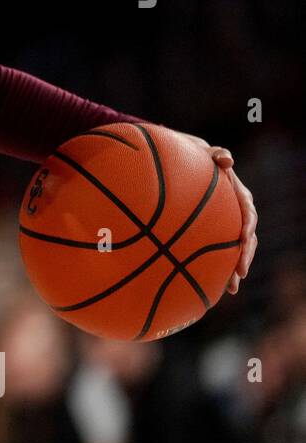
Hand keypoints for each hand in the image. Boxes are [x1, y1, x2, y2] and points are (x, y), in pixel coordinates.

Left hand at [180, 133, 256, 293]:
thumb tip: (226, 159)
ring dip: (237, 269)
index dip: (248, 227)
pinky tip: (221, 288)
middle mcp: (241, 214)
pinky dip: (225, 270)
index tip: (243, 239)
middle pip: (248, 238)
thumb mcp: (208, 155)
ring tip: (232, 287)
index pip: (248, 214)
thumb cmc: (200, 161)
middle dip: (245, 256)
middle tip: (239, 273)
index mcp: (240, 197)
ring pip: (240, 250)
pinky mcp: (222, 236)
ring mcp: (232, 226)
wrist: (193, 169)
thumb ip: (218, 156)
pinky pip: (226, 254)